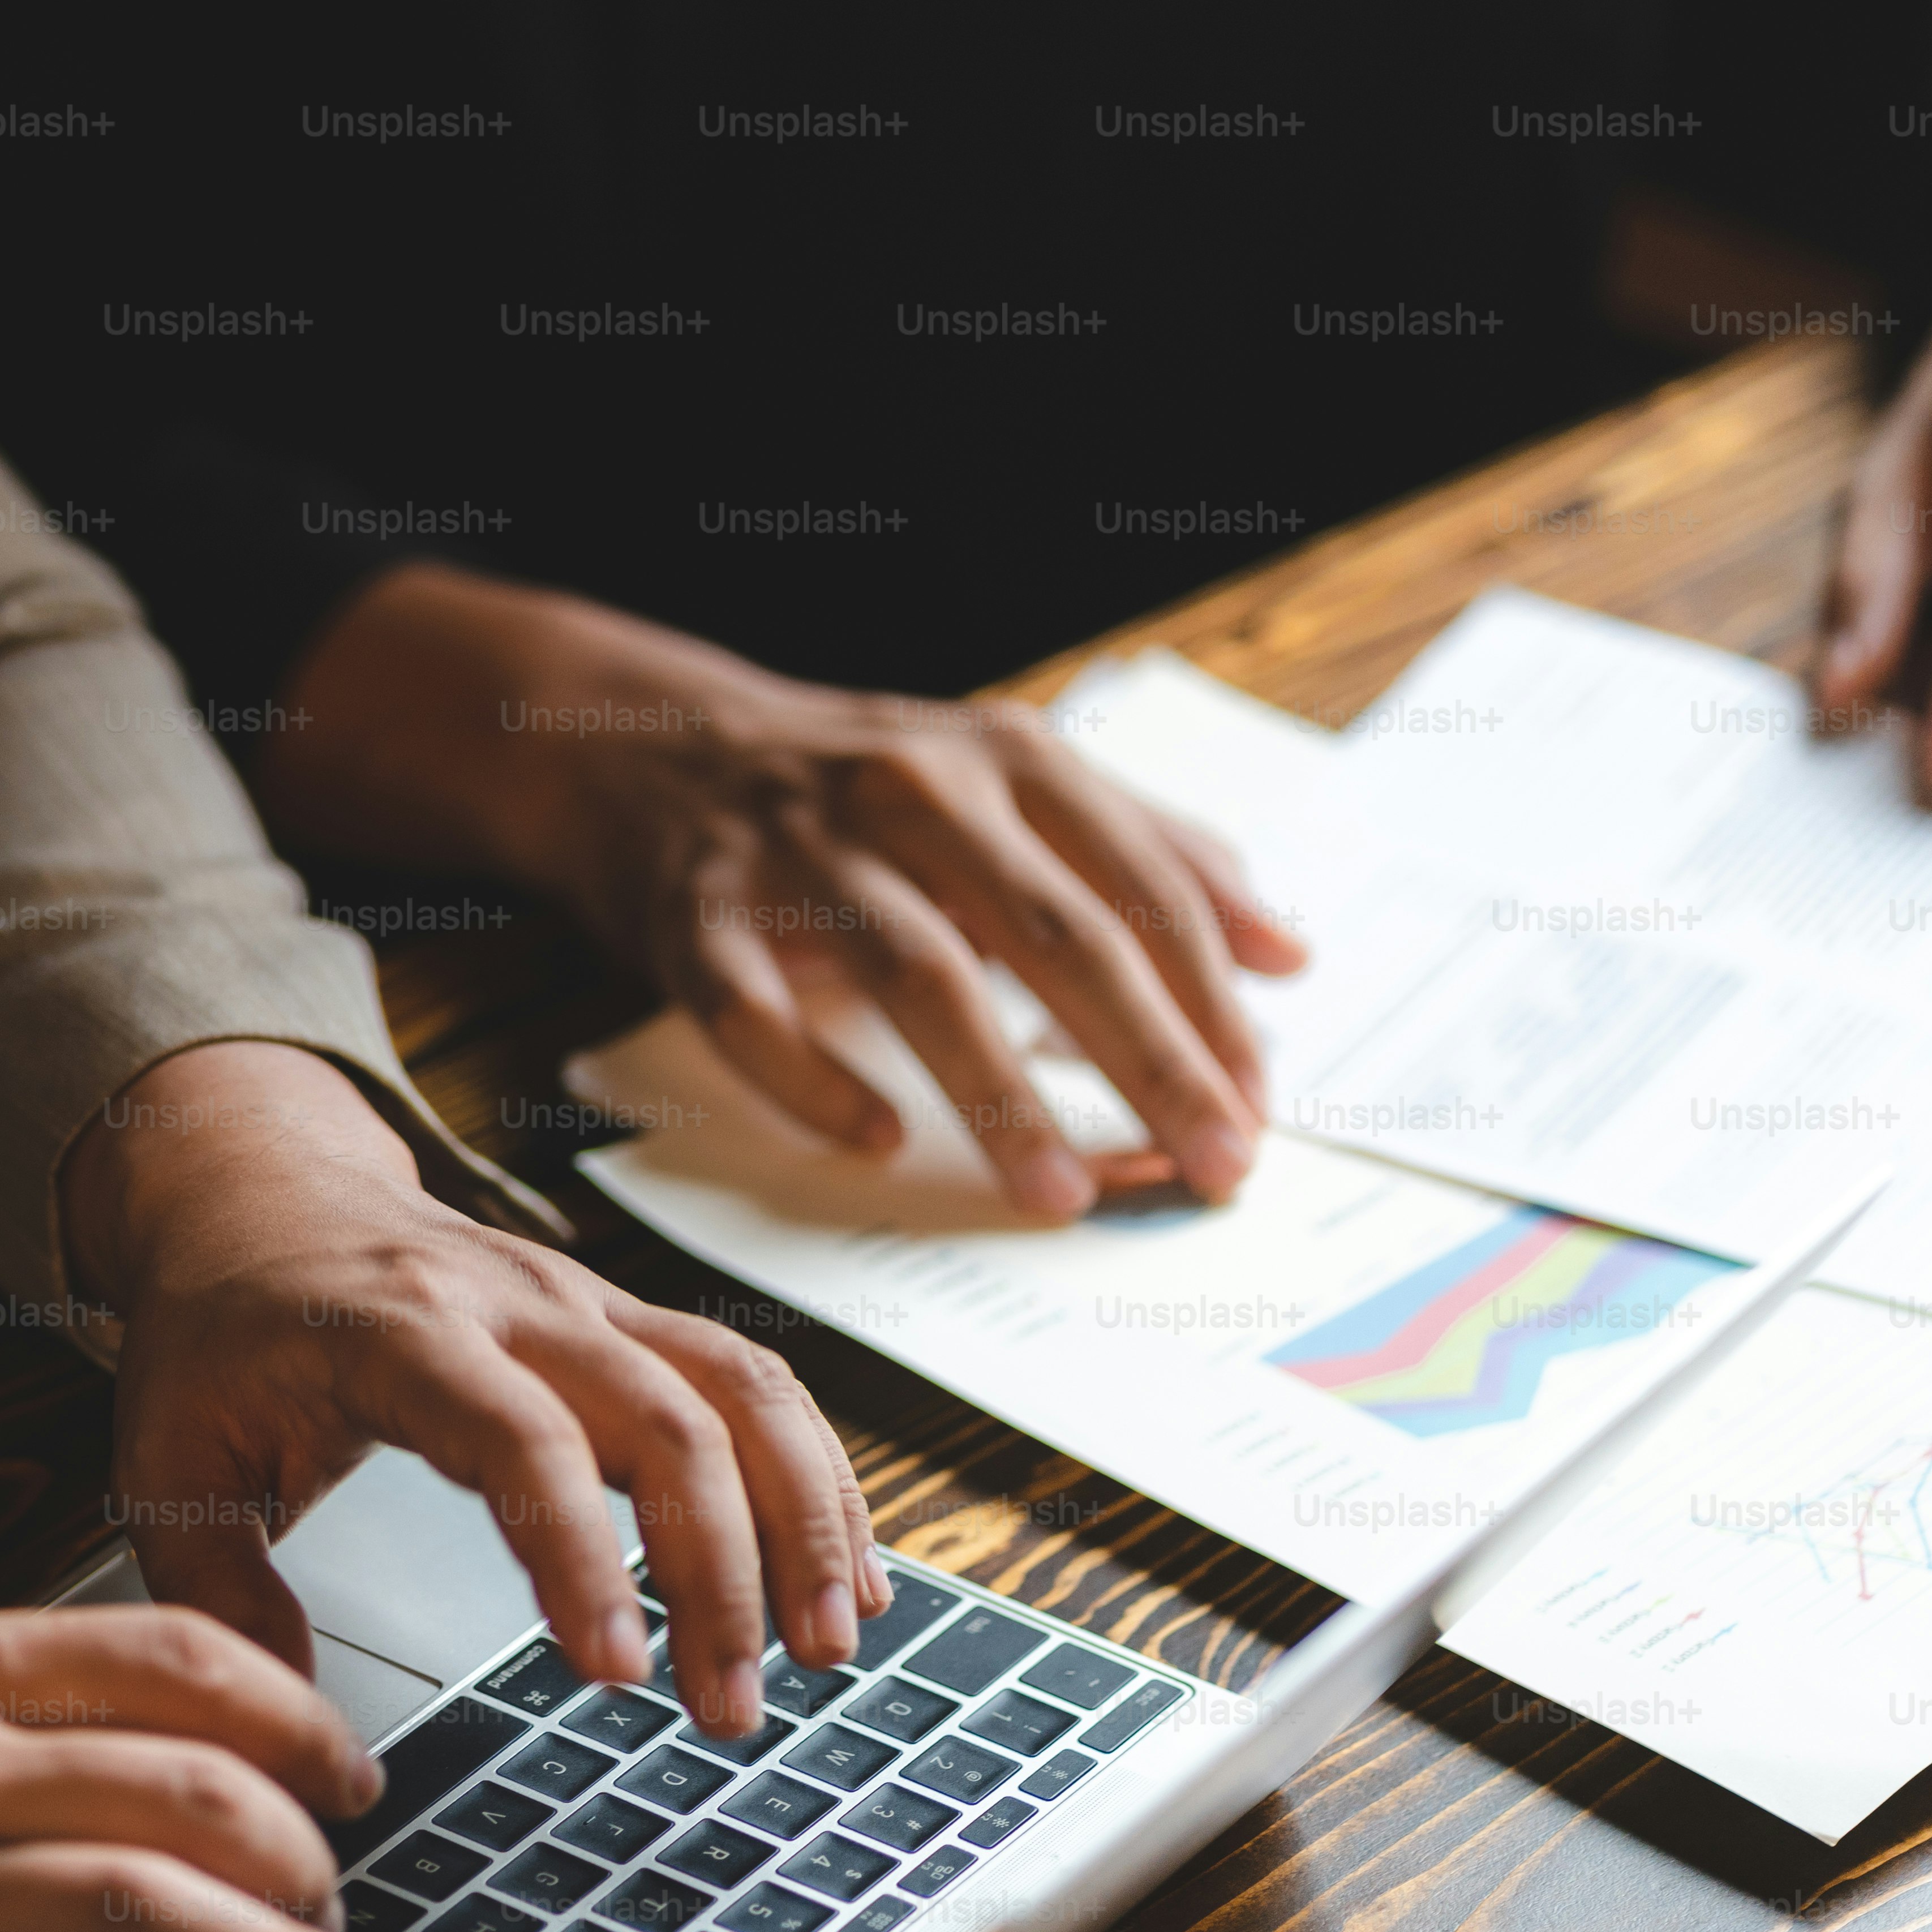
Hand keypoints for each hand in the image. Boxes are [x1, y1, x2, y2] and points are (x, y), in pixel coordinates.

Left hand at [59, 1041, 884, 1738]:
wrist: (255, 1192)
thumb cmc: (217, 1330)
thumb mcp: (165, 1456)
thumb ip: (215, 1590)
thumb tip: (290, 1718)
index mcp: (398, 1333)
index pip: (519, 1440)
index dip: (579, 1555)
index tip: (616, 1674)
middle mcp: (516, 1302)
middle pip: (665, 1416)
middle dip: (721, 1571)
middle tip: (730, 1710)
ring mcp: (587, 1300)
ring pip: (739, 1386)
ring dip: (800, 1516)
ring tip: (828, 1647)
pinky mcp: (626, 1319)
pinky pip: (752, 1380)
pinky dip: (815, 1473)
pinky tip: (847, 1572)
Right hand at [254, 565, 1303, 1214]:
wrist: (643, 738)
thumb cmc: (856, 785)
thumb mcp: (1009, 780)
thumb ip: (1151, 853)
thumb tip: (1288, 956)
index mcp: (1005, 760)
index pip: (1140, 890)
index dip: (1210, 1004)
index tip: (1261, 1108)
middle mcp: (911, 789)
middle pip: (1055, 934)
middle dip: (1148, 1059)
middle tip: (1212, 1165)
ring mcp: (798, 851)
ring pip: (920, 972)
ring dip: (999, 1094)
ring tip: (1060, 1193)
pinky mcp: (696, 913)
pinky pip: (756, 1010)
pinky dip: (816, 1080)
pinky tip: (875, 1141)